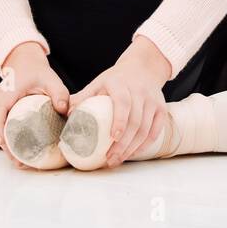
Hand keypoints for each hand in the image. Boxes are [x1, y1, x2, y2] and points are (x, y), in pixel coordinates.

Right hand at [0, 42, 69, 168]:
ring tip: (21, 162)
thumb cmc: (36, 71)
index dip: (4, 141)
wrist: (24, 62)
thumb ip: (59, 92)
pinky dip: (7, 138)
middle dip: (7, 149)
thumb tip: (64, 110)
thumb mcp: (50, 79)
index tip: (15, 156)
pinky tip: (19, 149)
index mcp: (2, 96)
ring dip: (7, 146)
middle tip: (21, 165)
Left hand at [68, 36, 171, 166]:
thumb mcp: (98, 83)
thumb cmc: (116, 79)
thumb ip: (82, 97)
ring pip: (146, 129)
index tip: (113, 137)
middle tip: (110, 159)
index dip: (120, 120)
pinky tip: (133, 154)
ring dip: (132, 148)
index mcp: (121, 84)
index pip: (124, 103)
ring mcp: (153, 101)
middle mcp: (140, 92)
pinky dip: (145, 144)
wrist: (143, 67)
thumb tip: (66, 113)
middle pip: (135, 121)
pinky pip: (156, 130)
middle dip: (123, 144)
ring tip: (118, 160)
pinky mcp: (161, 109)